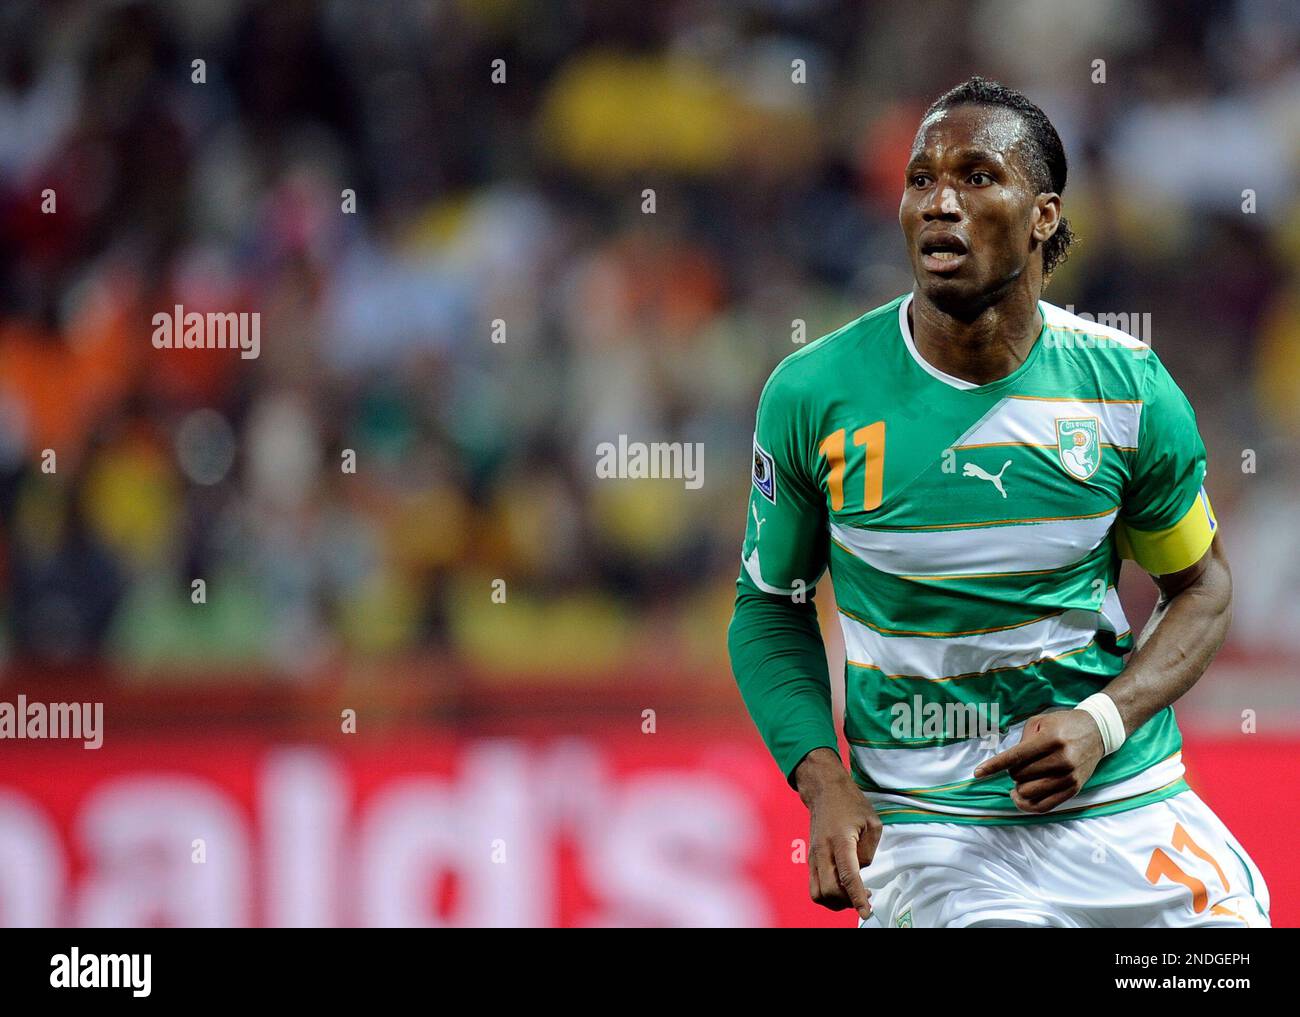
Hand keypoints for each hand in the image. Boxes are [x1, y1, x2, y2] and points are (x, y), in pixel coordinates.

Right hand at [794, 748, 879, 919]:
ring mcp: (813, 856)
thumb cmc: (851, 804)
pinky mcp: (810, 859)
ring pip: (818, 893)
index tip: (866, 913)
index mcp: (840, 840)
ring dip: (836, 901)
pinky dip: (828, 894)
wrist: (824, 791)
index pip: (848, 876)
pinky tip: (841, 886)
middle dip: (847, 901)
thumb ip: (869, 852)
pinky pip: (814, 886)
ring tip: (852, 893)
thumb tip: (860, 871)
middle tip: (864, 897)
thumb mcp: (872, 823)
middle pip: (829, 890)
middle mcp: (822, 851)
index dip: (858, 898)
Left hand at [973, 710, 1105, 813]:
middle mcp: (1062, 759)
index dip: (994, 766)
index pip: (1016, 757)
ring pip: (1029, 792)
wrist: (1097, 731)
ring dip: (1018, 787)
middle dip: (1012, 772)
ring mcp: (1069, 777)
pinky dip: (1028, 805)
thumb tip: (1008, 762)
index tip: (977, 773)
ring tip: (1020, 779)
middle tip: (1017, 765)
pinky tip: (1020, 797)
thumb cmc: (1063, 724)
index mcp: (1051, 739)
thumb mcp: (1040, 722)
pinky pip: (1045, 806)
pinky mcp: (1074, 789)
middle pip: (1020, 775)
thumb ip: (1022, 740)